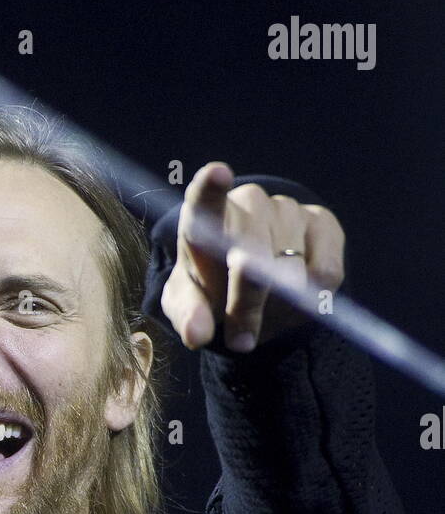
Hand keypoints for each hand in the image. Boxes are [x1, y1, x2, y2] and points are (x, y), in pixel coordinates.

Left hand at [159, 161, 344, 351]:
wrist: (253, 288)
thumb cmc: (212, 291)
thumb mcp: (190, 305)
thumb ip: (189, 316)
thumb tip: (197, 334)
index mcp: (204, 217)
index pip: (205, 197)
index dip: (211, 187)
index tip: (218, 175)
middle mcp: (248, 203)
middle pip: (253, 251)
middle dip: (247, 301)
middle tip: (240, 339)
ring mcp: (288, 210)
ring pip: (291, 268)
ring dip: (279, 306)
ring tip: (265, 313)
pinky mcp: (324, 225)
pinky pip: (325, 272)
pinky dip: (312, 300)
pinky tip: (295, 300)